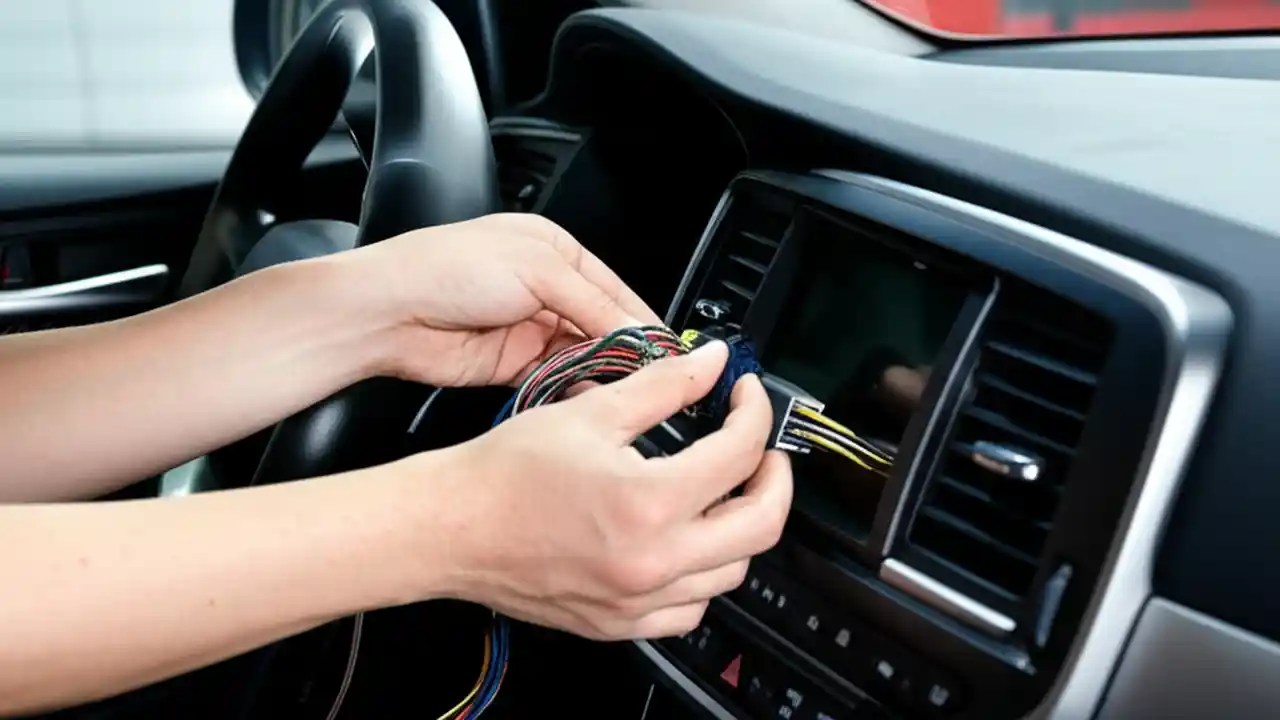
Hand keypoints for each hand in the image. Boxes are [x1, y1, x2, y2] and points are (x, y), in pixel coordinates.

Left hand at [347, 213, 660, 386]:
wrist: (388, 312)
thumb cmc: (449, 268)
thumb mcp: (538, 271)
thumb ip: (594, 304)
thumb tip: (640, 331)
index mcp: (555, 251)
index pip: (616, 290)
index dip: (643, 320)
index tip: (671, 351)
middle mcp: (545, 288)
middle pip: (603, 325)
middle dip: (627, 350)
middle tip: (655, 377)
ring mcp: (528, 329)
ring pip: (583, 356)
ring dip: (602, 373)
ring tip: (627, 391)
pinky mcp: (513, 366)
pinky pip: (557, 380)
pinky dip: (574, 389)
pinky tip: (590, 397)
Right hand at [415, 341, 792, 639]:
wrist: (451, 527)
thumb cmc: (504, 474)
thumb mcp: (591, 411)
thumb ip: (664, 385)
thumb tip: (711, 362)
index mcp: (648, 502)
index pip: (739, 454)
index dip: (755, 413)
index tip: (745, 396)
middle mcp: (653, 561)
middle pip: (762, 524)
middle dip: (774, 477)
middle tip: (761, 450)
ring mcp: (639, 600)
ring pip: (733, 571)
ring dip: (743, 526)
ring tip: (725, 491)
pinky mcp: (621, 623)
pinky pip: (691, 609)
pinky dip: (705, 575)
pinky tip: (689, 543)